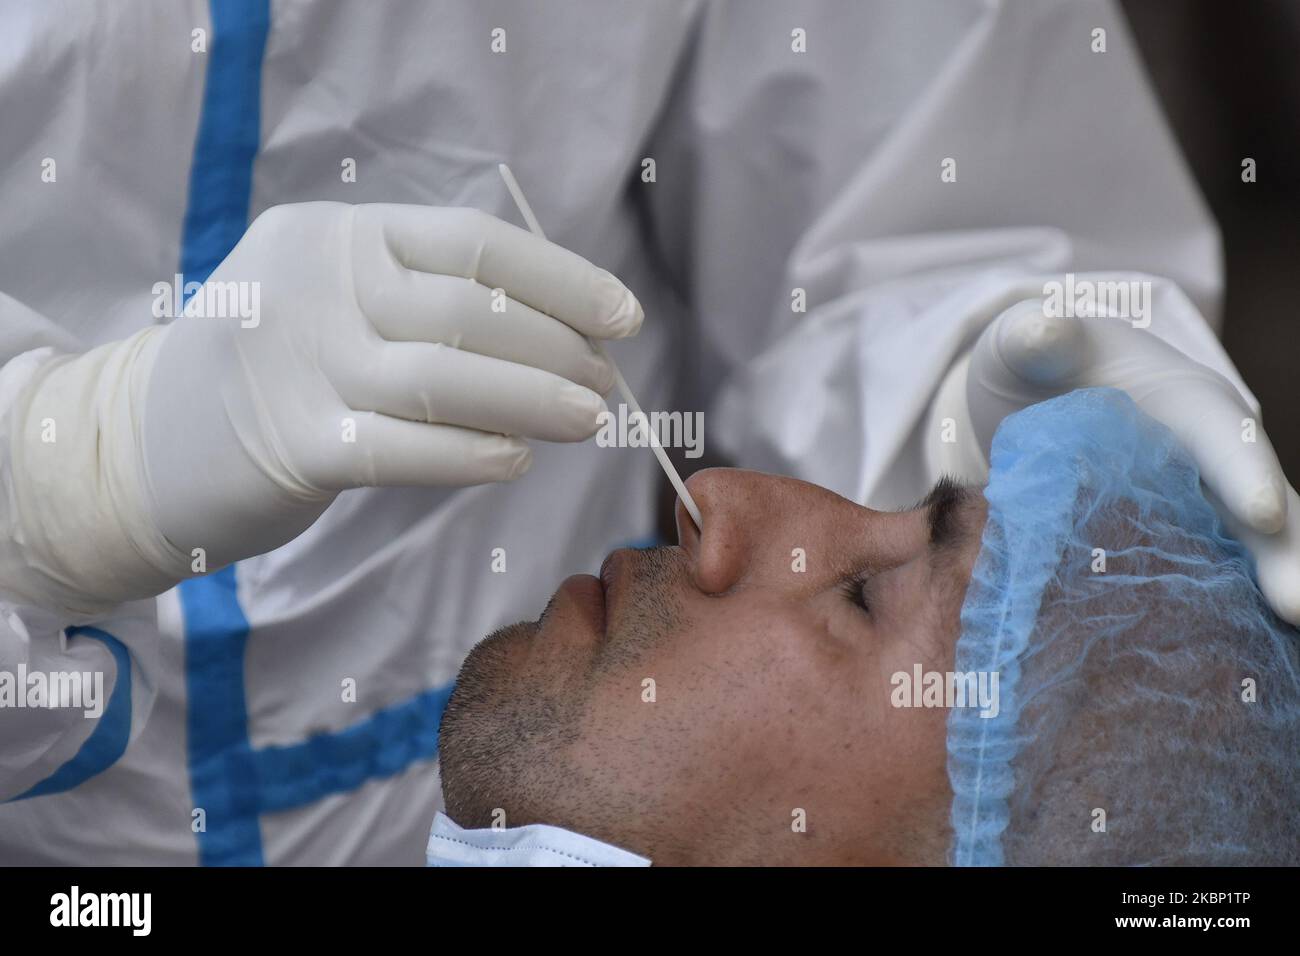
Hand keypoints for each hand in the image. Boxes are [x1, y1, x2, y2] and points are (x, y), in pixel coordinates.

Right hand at [141, 201, 640, 568]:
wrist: (145, 441)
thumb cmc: (276, 367)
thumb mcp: (338, 297)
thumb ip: (426, 299)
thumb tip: (562, 333)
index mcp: (340, 233)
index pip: (474, 242)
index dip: (562, 278)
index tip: (623, 316)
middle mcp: (320, 285)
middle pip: (473, 310)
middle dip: (560, 348)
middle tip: (607, 384)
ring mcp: (301, 363)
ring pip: (448, 377)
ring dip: (536, 400)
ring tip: (591, 420)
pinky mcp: (292, 445)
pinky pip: (405, 448)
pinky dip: (471, 453)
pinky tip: (518, 459)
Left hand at [965, 299, 1299, 624]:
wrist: (1032, 397)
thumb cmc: (1037, 364)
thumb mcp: (1028, 343)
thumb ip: (1036, 337)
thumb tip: (1044, 327)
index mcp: (1186, 403)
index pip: (1222, 435)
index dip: (1242, 472)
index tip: (1261, 512)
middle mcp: (1209, 462)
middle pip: (1259, 512)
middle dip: (1284, 557)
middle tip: (1297, 605)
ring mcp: (1196, 511)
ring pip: (1240, 560)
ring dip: (1259, 604)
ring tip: (1275, 651)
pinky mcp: (1168, 549)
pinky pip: (1200, 587)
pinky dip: (1214, 623)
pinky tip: (1217, 675)